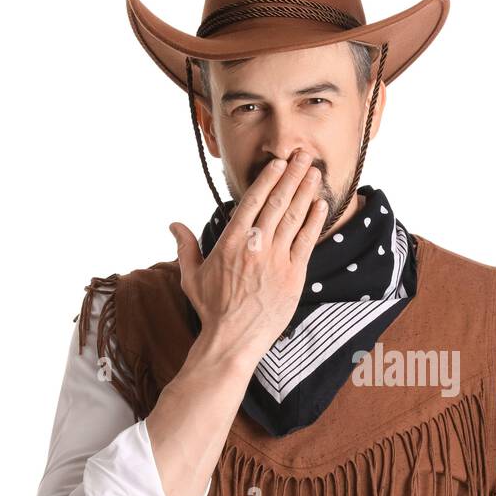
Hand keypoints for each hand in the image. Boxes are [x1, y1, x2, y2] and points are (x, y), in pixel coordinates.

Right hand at [169, 149, 328, 363]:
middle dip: (292, 175)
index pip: (253, 201)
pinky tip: (321, 204)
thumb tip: (174, 225)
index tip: (277, 163)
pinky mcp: (294, 276)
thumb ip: (186, 247)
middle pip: (278, 202)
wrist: (233, 340)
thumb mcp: (192, 276)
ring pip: (295, 217)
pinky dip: (315, 221)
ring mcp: (277, 260)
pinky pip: (307, 241)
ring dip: (306, 191)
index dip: (268, 179)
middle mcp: (255, 245)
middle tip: (303, 155)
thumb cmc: (212, 309)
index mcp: (231, 241)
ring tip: (314, 172)